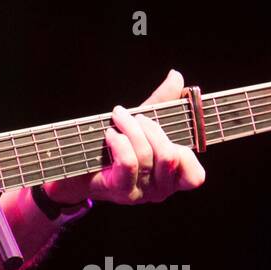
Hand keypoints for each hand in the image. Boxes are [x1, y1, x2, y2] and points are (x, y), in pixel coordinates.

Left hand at [46, 68, 205, 206]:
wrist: (75, 171)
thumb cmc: (113, 147)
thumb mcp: (140, 123)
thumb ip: (162, 103)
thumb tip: (177, 76)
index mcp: (171, 178)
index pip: (195, 177)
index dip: (187, 153)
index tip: (165, 127)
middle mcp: (160, 191)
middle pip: (170, 156)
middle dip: (152, 128)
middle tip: (135, 116)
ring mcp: (141, 194)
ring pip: (147, 156)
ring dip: (131, 129)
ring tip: (119, 117)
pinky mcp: (120, 190)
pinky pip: (129, 163)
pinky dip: (120, 142)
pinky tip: (110, 133)